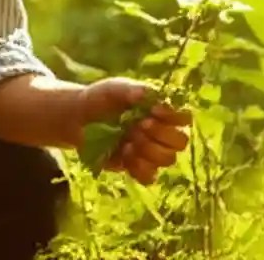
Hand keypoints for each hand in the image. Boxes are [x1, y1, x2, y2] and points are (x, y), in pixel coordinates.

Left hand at [74, 78, 191, 184]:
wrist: (78, 118)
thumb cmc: (101, 99)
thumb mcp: (115, 88)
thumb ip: (133, 90)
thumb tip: (150, 96)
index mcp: (162, 112)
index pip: (185, 118)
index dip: (174, 117)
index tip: (153, 110)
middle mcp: (161, 133)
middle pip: (181, 142)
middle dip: (161, 135)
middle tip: (139, 126)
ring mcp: (150, 152)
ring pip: (168, 159)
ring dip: (148, 150)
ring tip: (128, 140)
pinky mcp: (136, 168)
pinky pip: (150, 176)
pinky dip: (139, 167)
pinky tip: (124, 154)